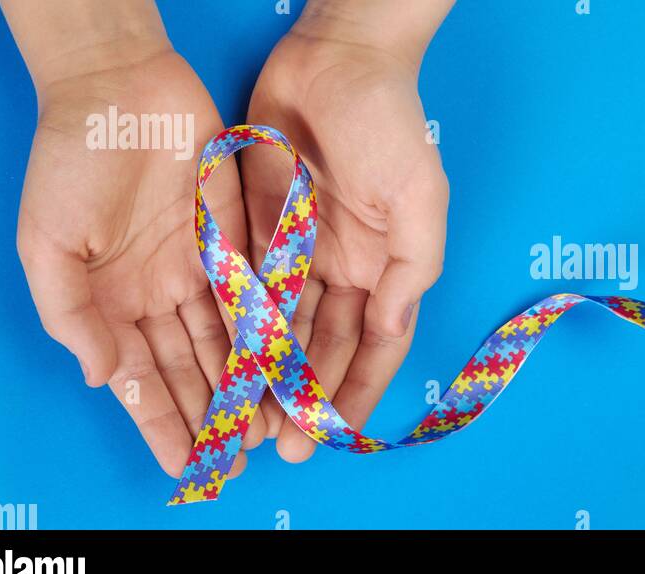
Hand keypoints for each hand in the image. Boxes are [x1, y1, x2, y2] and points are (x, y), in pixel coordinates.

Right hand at [8, 27, 266, 476]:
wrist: (119, 88)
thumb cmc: (69, 163)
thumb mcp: (49, 245)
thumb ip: (73, 315)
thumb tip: (103, 379)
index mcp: (109, 304)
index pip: (141, 379)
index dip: (162, 422)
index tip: (185, 464)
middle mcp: (158, 296)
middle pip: (191, 369)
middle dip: (213, 415)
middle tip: (240, 457)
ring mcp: (200, 269)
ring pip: (229, 342)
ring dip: (246, 387)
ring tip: (269, 428)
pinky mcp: (237, 240)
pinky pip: (256, 296)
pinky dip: (268, 335)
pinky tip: (283, 369)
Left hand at [240, 1, 451, 461]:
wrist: (336, 61)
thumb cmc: (390, 125)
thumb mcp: (420, 197)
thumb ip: (411, 267)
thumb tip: (393, 325)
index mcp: (388, 268)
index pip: (375, 344)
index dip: (358, 389)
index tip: (335, 431)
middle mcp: (344, 269)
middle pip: (325, 345)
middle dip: (307, 393)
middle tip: (282, 441)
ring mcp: (299, 250)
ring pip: (283, 326)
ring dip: (270, 371)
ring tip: (250, 416)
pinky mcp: (256, 227)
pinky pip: (248, 286)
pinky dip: (240, 324)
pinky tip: (225, 358)